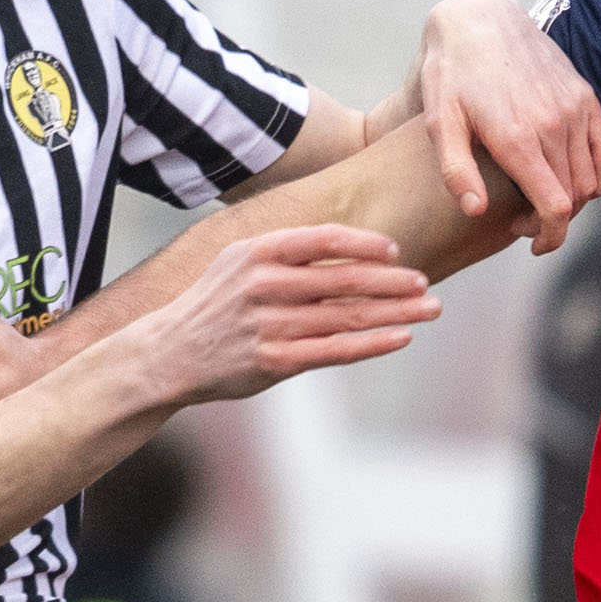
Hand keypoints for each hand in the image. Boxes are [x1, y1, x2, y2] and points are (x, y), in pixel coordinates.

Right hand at [135, 223, 438, 404]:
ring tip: (429, 308)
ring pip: (347, 316)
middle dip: (393, 282)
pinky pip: (336, 350)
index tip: (394, 251)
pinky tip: (401, 336)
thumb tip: (350, 246)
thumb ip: (288, 252)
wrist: (171, 353)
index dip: (365, 244)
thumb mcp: (240, 261)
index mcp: (259, 252)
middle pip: (345, 280)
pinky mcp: (275, 361)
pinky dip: (373, 343)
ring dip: (396, 312)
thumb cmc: (217, 304)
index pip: (325, 240)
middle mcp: (265, 285)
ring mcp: (270, 325)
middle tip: (425, 282)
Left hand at [415, 0, 600, 253]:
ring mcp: (574, 109)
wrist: (480, 21)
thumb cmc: (452, 74)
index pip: (555, 208)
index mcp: (518, 138)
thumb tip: (477, 211)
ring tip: (543, 200)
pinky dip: (599, 175)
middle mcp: (554, 125)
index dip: (548, 236)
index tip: (531, 244)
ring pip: (591, 179)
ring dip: (574, 201)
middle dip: (553, 222)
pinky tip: (576, 181)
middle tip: (523, 221)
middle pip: (574, 199)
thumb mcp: (439, 122)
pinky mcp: (585, 96)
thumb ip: (456, 171)